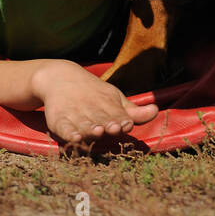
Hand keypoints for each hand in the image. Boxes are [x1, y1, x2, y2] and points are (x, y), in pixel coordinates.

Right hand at [32, 59, 158, 144]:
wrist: (60, 78)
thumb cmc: (95, 94)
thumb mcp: (115, 99)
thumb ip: (134, 112)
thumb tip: (156, 110)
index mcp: (108, 105)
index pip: (117, 115)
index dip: (122, 120)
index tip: (126, 124)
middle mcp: (92, 110)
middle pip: (101, 120)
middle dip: (108, 124)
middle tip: (114, 128)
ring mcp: (75, 115)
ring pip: (83, 124)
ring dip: (90, 128)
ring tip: (97, 131)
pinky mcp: (58, 120)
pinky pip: (63, 128)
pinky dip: (68, 132)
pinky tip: (74, 137)